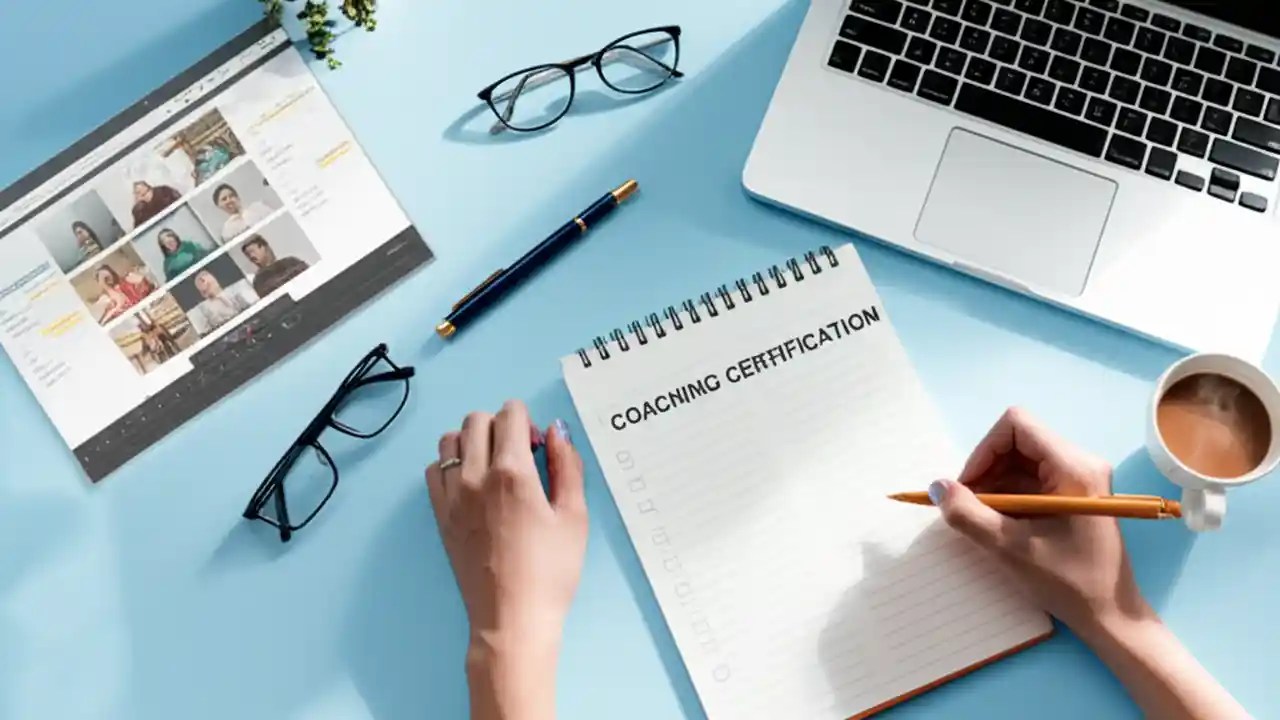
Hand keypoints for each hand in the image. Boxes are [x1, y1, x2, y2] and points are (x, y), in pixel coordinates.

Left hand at [426, 401, 586, 692]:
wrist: (512, 620)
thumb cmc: (551, 572)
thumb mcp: (575, 517)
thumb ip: (567, 466)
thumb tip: (556, 431)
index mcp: (513, 473)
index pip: (510, 414)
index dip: (529, 421)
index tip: (539, 446)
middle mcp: (475, 476)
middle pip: (477, 420)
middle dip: (502, 425)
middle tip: (520, 454)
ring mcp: (452, 496)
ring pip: (450, 439)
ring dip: (473, 441)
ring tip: (493, 466)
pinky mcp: (440, 516)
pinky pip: (434, 470)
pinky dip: (451, 465)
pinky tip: (471, 484)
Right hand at [930, 407, 1149, 633]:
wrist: (1111, 615)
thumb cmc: (1068, 582)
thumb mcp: (1010, 548)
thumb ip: (968, 514)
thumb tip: (937, 487)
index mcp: (1073, 467)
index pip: (1016, 425)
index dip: (984, 451)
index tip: (968, 487)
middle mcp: (1080, 462)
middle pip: (1018, 441)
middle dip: (986, 469)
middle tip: (970, 506)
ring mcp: (1080, 477)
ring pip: (1022, 459)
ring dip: (995, 483)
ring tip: (984, 518)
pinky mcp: (1076, 492)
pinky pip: (1032, 477)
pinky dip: (1009, 494)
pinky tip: (1003, 523)